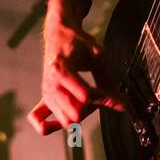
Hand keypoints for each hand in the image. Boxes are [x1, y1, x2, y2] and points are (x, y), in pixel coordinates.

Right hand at [27, 0, 125, 136]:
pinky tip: (65, 120)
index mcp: (61, 68)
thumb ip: (107, 79)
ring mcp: (46, 92)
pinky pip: (38, 120)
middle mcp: (50, 83)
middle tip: (102, 96)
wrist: (58, 34)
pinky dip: (51, 125)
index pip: (86, 95)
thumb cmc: (77, 42)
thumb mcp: (97, 54)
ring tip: (89, 102)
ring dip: (82, 115)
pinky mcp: (44, 97)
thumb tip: (120, 102)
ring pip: (64, 121)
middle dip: (94, 107)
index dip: (106, 98)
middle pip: (76, 112)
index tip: (119, 99)